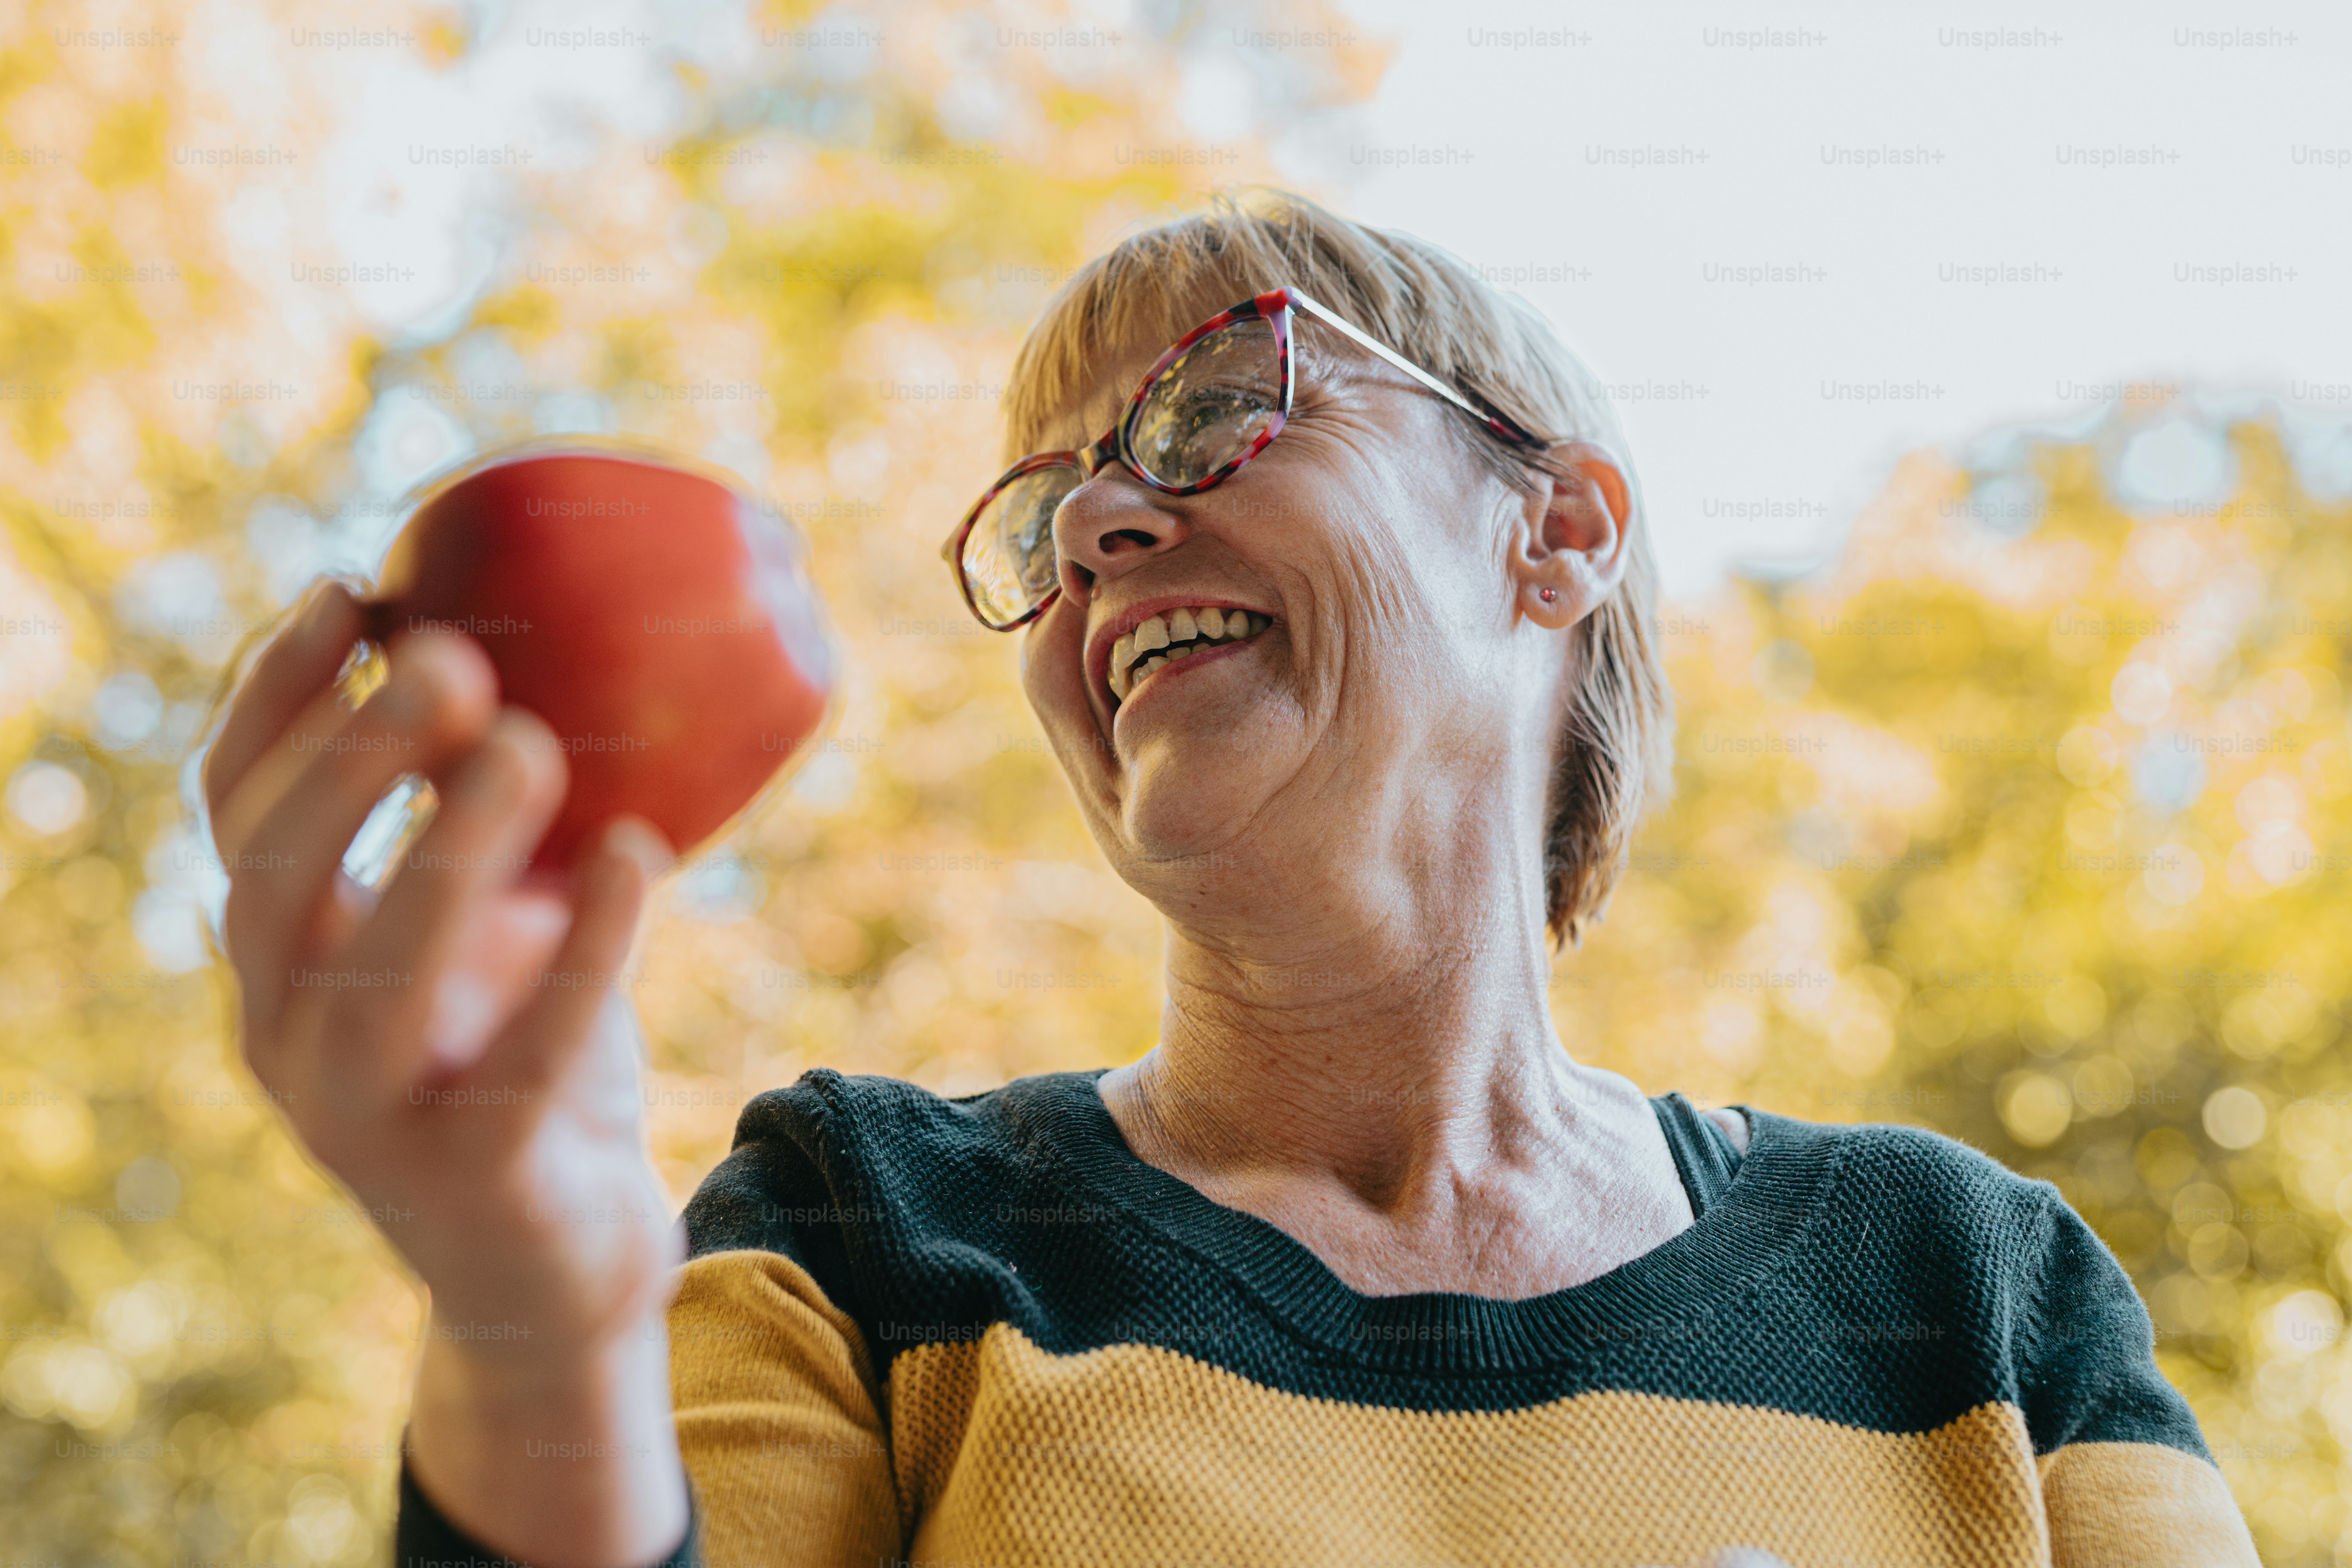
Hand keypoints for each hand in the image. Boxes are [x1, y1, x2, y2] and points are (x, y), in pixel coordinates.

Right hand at [204, 580, 689, 1562]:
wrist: (555, 1269)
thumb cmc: (522, 1070)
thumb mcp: (487, 937)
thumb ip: (485, 833)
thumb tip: (557, 661)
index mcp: (279, 965)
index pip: (231, 813)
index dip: (275, 699)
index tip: (346, 592)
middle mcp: (287, 1037)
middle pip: (274, 877)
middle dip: (346, 755)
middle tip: (444, 654)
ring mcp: (365, 1119)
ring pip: (375, 968)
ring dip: (450, 844)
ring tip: (531, 741)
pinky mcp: (471, 1179)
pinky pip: (524, 1055)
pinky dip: (586, 949)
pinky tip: (638, 854)